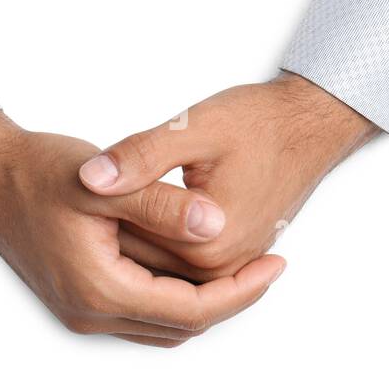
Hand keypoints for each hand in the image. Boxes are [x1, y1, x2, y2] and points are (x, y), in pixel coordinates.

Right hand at [0, 110, 285, 346]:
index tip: (277, 262)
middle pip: (183, 326)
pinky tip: (196, 261)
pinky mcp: (79, 299)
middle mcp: (89, 312)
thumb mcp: (106, 181)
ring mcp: (82, 310)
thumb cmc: (38, 170)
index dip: (242, 290)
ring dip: (205, 301)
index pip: (193, 310)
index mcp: (99, 288)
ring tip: (242, 263)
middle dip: (231, 298)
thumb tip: (217, 224)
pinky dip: (177, 296)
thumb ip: (163, 205)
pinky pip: (144, 313)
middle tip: (270, 262)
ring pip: (165, 326)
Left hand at [78, 72, 378, 281]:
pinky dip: (153, 238)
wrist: (310, 125)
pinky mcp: (232, 255)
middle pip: (142, 264)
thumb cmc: (260, 122)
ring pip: (158, 265)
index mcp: (205, 244)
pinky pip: (179, 260)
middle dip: (110, 232)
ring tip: (107, 200)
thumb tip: (90, 178)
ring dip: (130, 238)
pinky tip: (136, 207)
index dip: (96, 218)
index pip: (128, 247)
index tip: (77, 183)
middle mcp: (219, 266)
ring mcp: (228, 266)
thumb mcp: (191, 127)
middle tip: (84, 190)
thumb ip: (139, 156)